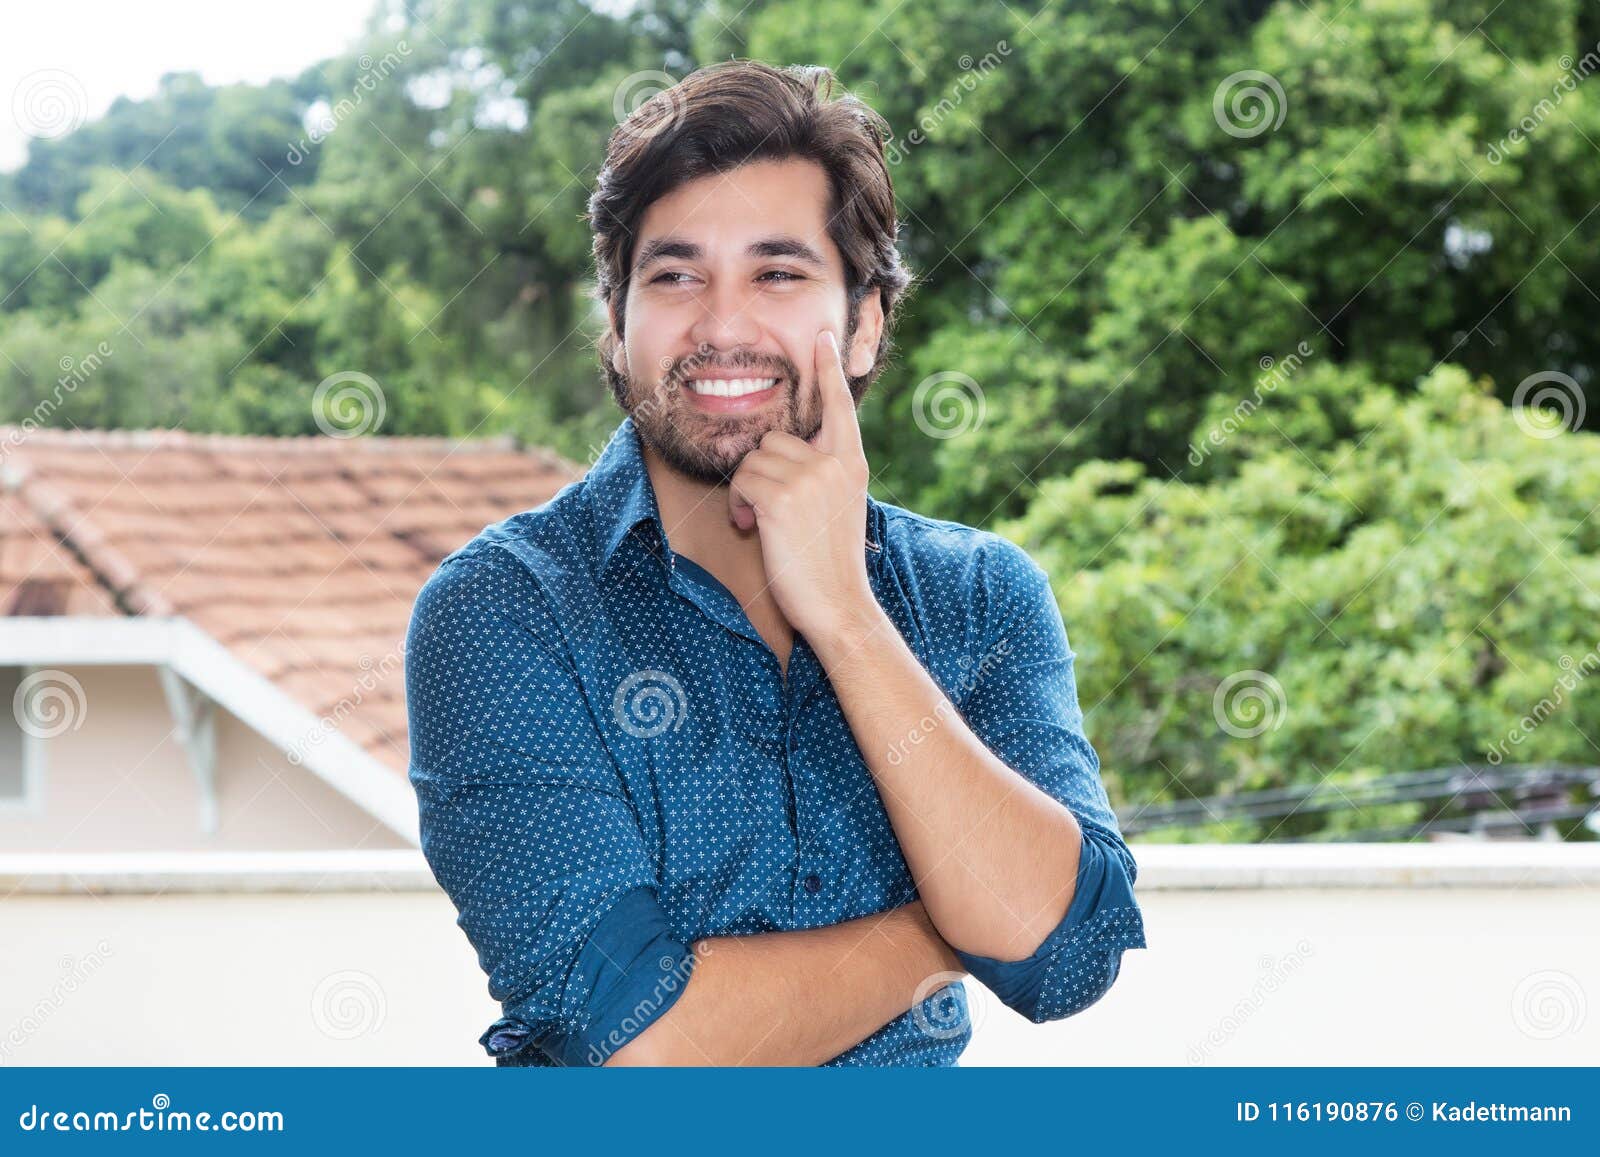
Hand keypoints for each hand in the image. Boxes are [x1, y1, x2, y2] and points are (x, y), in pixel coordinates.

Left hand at [728, 330, 876, 640]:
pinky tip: (750, 529)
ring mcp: (809, 478)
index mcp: (851, 462)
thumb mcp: (837, 506)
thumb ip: (821, 473)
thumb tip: (777, 453)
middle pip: (774, 437)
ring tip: (760, 523)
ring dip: (745, 490)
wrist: (839, 605)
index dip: (828, 369)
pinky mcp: (781, 498)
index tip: (823, 337)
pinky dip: (737, 505)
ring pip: (752, 459)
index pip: (839, 405)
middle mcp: (833, 463)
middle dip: (759, 470)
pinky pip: (741, 481)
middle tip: (764, 510)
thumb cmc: (830, 563)